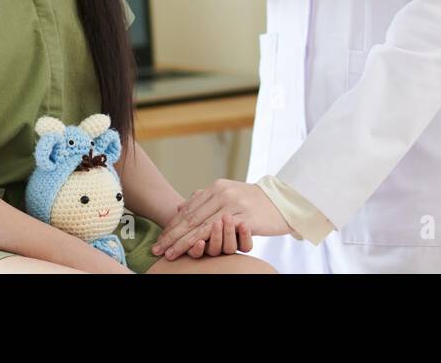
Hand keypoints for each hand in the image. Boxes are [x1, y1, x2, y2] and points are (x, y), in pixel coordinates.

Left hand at [151, 180, 289, 261]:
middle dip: (172, 235)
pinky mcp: (244, 216)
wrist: (283, 202)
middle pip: (191, 217)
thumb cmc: (254, 201)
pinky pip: (218, 231)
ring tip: (170, 254)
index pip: (189, 208)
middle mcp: (222, 193)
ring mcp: (233, 204)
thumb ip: (205, 199)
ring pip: (201, 225)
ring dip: (183, 242)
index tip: (160, 239)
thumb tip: (181, 206)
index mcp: (216, 187)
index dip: (173, 225)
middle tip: (157, 249)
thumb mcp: (228, 195)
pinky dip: (202, 241)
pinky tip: (193, 250)